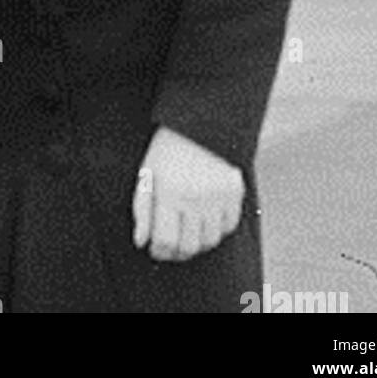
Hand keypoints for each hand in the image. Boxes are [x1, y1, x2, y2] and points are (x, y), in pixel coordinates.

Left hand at [132, 124, 243, 261]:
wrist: (199, 124)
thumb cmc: (167, 150)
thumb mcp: (147, 174)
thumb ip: (142, 209)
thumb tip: (141, 241)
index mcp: (169, 192)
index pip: (166, 240)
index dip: (159, 251)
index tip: (155, 249)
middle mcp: (195, 198)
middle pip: (189, 246)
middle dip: (177, 252)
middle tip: (171, 247)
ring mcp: (218, 197)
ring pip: (210, 241)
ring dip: (197, 244)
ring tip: (186, 234)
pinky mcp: (235, 194)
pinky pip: (228, 227)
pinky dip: (217, 231)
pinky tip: (205, 221)